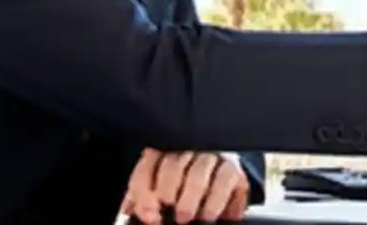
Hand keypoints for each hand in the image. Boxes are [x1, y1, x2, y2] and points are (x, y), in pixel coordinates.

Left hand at [121, 149, 248, 223]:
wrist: (219, 189)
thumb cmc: (182, 191)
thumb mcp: (158, 192)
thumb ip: (143, 199)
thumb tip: (132, 212)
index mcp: (162, 152)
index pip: (148, 165)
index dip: (144, 190)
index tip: (148, 213)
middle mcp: (187, 149)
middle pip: (173, 164)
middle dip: (167, 190)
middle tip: (166, 209)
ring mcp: (212, 157)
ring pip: (199, 170)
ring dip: (190, 196)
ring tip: (185, 217)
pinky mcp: (234, 169)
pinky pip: (225, 179)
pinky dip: (215, 200)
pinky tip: (207, 215)